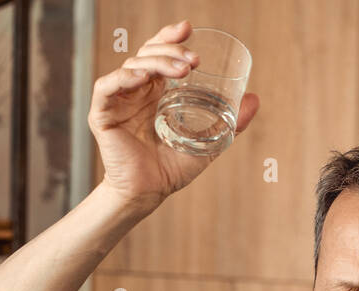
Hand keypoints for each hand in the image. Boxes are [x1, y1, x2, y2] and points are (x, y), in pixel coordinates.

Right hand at [88, 19, 259, 212]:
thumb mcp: (208, 142)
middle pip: (146, 54)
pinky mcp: (102, 114)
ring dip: (156, 62)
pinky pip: (107, 87)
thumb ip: (231, 123)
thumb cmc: (170, 169)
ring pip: (132, 66)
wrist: (148, 194)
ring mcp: (118, 101)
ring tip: (181, 70)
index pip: (158, 54)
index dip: (170, 37)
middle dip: (170, 50)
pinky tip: (143, 78)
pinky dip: (123, 78)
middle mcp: (135, 91)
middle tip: (193, 60)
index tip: (188, 29)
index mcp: (154, 92)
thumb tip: (255, 100)